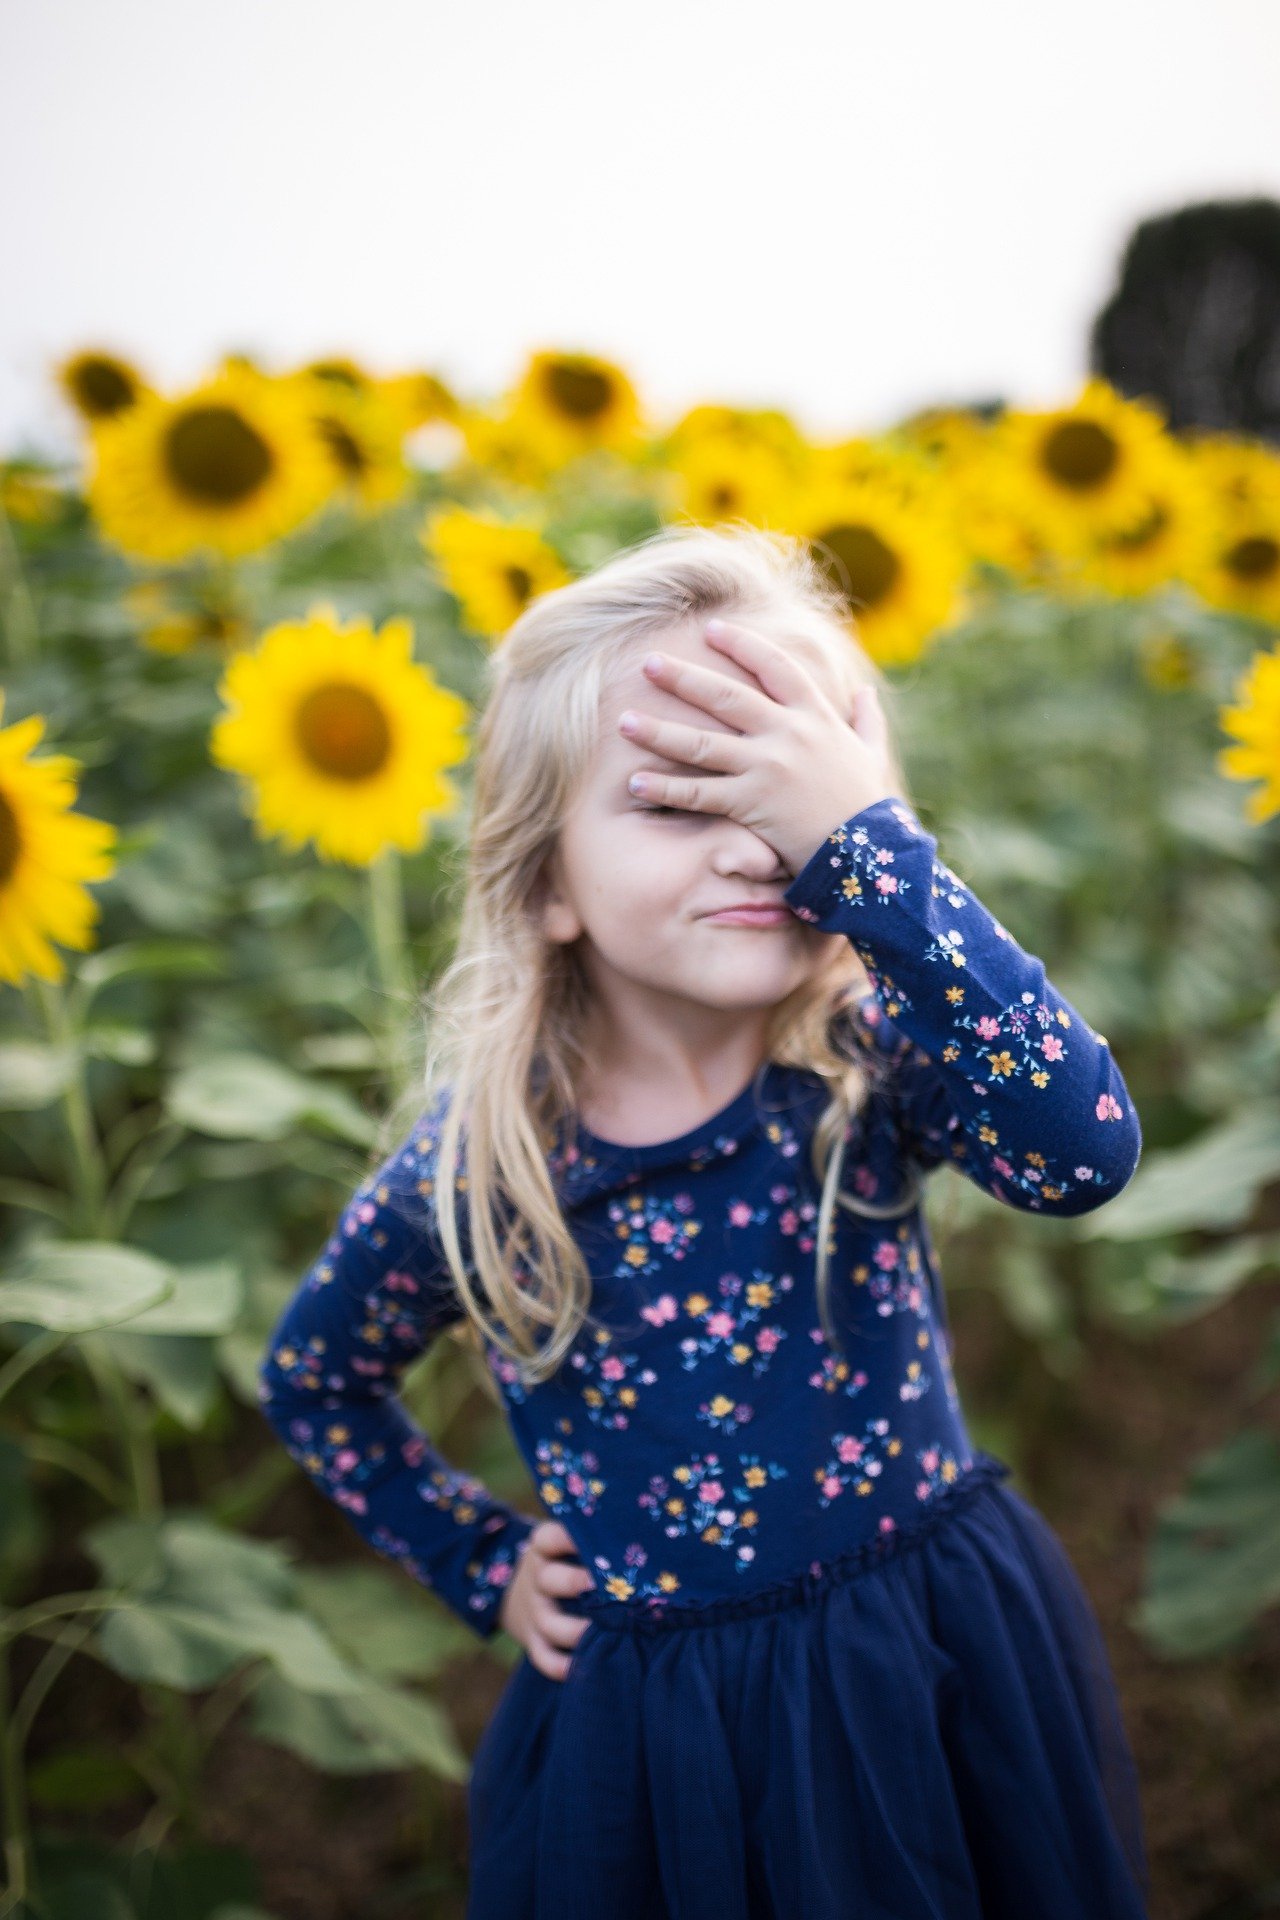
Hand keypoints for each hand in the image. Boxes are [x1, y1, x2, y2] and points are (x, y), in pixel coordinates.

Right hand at [497, 1519, 596, 1680]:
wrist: (521, 1592)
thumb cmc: (566, 1559)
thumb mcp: (569, 1539)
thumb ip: (598, 1537)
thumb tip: (650, 1537)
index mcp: (544, 1546)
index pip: (550, 1538)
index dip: (571, 1539)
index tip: (601, 1540)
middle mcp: (537, 1577)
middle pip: (548, 1579)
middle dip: (576, 1584)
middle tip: (608, 1588)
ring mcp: (533, 1611)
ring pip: (549, 1623)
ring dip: (576, 1632)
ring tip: (611, 1633)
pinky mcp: (532, 1640)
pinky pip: (543, 1657)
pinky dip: (563, 1666)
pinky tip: (590, 1666)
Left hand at [617, 617, 898, 876]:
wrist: (869, 852)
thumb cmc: (868, 804)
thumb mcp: (872, 754)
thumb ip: (866, 721)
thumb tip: (864, 692)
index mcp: (815, 716)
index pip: (774, 666)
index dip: (742, 644)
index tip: (711, 628)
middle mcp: (787, 734)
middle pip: (725, 696)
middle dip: (683, 678)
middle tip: (647, 663)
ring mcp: (767, 768)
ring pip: (701, 743)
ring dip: (658, 731)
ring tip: (623, 721)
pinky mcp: (751, 803)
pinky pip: (699, 793)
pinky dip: (665, 787)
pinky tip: (634, 781)